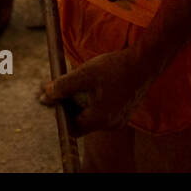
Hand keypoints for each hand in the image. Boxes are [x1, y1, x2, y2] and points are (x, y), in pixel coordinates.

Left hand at [38, 46, 157, 134]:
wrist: (145, 62)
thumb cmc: (115, 67)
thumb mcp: (84, 74)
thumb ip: (63, 86)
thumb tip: (45, 96)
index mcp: (101, 119)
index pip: (73, 128)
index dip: (61, 114)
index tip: (55, 98)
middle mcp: (111, 124)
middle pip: (82, 122)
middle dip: (70, 106)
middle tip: (63, 87)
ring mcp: (120, 119)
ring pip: (92, 115)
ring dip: (81, 101)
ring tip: (78, 81)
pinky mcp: (124, 112)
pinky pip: (103, 111)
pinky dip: (93, 100)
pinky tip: (93, 83)